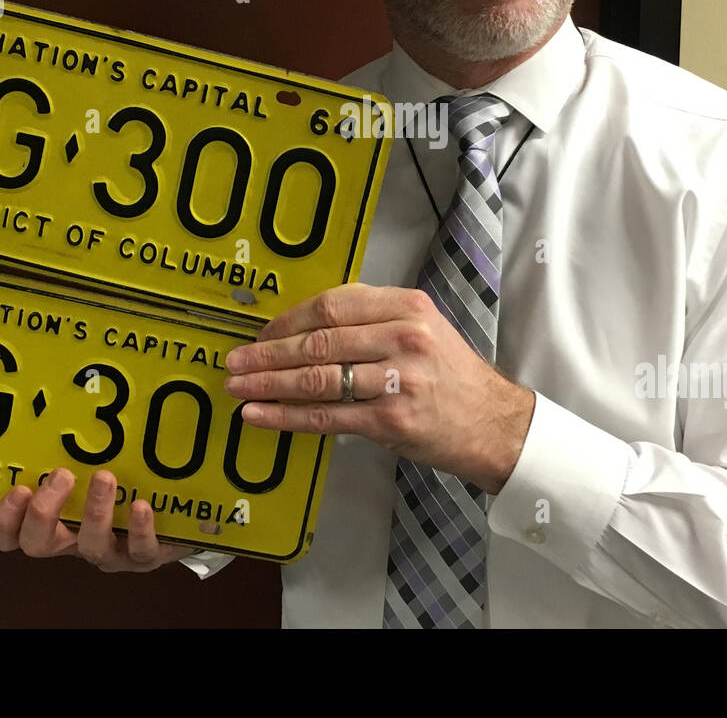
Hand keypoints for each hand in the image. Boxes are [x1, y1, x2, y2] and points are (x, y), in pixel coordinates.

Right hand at [0, 468, 211, 571]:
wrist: (175, 521)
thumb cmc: (125, 486)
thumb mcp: (94, 467)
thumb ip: (77, 448)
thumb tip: (70, 398)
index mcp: (56, 522)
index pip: (13, 534)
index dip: (6, 519)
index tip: (19, 487)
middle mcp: (76, 542)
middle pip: (39, 544)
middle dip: (43, 512)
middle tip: (61, 475)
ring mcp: (110, 552)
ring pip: (91, 546)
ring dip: (95, 512)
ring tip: (105, 477)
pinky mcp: (145, 557)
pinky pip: (139, 550)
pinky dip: (138, 529)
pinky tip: (140, 505)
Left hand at [223, 284, 535, 493]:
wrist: (493, 422)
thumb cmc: (451, 376)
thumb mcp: (423, 327)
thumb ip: (373, 318)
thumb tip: (306, 325)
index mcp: (407, 306)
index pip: (333, 304)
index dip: (289, 319)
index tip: (261, 331)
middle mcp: (403, 338)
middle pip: (318, 341)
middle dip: (267, 352)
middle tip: (233, 360)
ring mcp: (397, 380)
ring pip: (316, 380)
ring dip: (267, 383)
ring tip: (236, 386)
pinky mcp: (390, 421)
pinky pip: (326, 417)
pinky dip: (286, 416)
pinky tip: (259, 414)